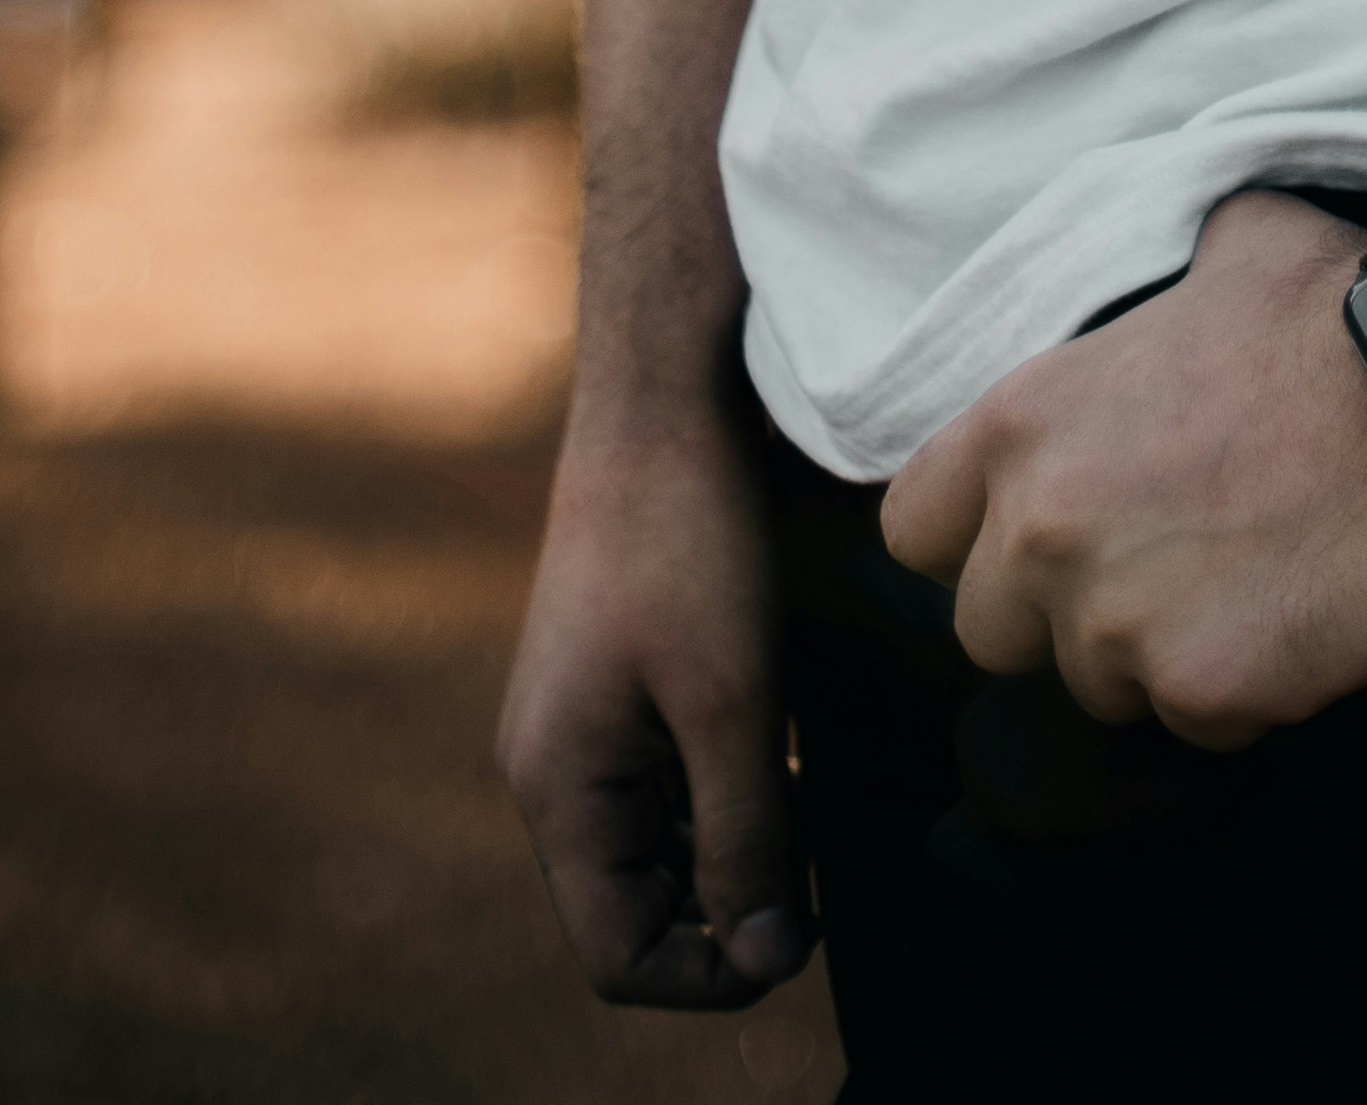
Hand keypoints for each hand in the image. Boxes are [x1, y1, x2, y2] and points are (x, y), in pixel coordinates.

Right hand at [494, 402, 811, 1010]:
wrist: (662, 396)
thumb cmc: (687, 539)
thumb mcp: (732, 703)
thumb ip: (747, 839)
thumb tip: (767, 960)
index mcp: (557, 788)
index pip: (619, 954)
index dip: (711, 970)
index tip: (800, 927)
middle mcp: (552, 769)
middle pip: (636, 908)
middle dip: (725, 906)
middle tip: (814, 862)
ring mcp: (579, 725)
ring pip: (656, 847)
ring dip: (730, 847)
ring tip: (803, 800)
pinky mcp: (612, 685)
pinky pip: (662, 785)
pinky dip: (721, 792)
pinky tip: (779, 752)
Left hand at [879, 189, 1366, 749]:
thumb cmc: (1341, 304)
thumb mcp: (1222, 251)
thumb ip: (1157, 293)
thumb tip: (1180, 286)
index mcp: (1027, 422)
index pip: (914, 529)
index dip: (968, 538)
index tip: (1027, 534)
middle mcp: (1047, 531)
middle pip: (991, 631)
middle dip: (1060, 610)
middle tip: (1152, 567)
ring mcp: (1121, 624)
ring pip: (1098, 687)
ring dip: (1155, 653)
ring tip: (1243, 585)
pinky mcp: (1206, 691)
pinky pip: (1198, 724)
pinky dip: (1243, 692)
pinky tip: (1300, 619)